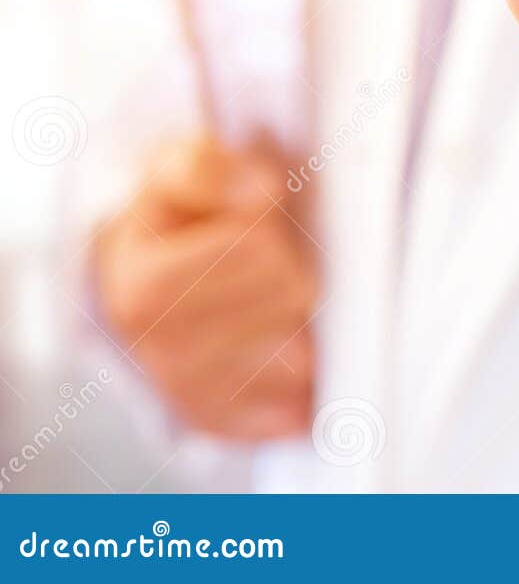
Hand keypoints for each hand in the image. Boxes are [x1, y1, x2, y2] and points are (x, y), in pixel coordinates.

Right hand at [93, 136, 316, 438]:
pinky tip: (270, 346)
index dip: (264, 223)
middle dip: (288, 266)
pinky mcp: (227, 425)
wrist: (140, 277)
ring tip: (260, 302)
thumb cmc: (172, 219)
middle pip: (293, 294)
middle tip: (257, 263)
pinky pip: (297, 403)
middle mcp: (162, 356)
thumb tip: (255, 192)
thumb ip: (207, 168)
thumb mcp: (174, 169)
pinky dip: (299, 377)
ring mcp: (194, 398)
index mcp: (143, 290)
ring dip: (296, 320)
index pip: (261, 246)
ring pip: (302, 353)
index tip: (239, 224)